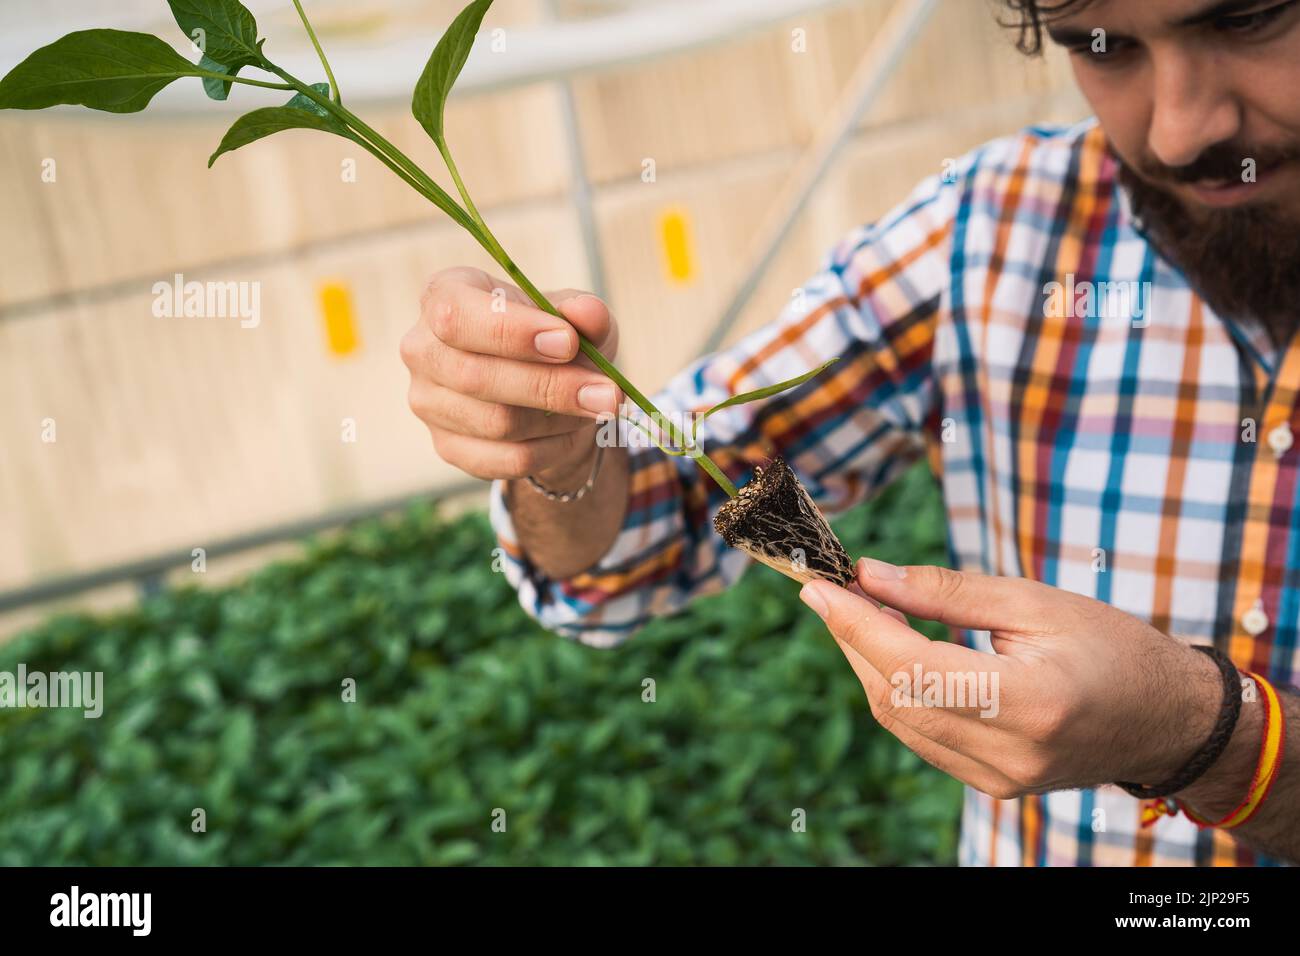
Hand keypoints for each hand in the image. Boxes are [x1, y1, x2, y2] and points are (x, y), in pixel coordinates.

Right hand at [401, 266, 621, 483]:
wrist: (544, 387)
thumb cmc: (553, 336)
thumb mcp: (576, 317)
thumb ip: (585, 313)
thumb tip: (587, 315)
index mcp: (443, 296)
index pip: (457, 315)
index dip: (512, 332)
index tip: (568, 342)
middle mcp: (422, 349)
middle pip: (476, 377)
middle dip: (551, 386)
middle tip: (609, 393)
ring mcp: (428, 402)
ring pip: (495, 422)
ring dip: (558, 419)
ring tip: (596, 406)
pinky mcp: (447, 446)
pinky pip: (503, 459)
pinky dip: (550, 450)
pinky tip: (572, 432)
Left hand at [800, 560, 1226, 800]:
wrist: (1166, 720)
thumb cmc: (1111, 647)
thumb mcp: (1034, 601)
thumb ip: (945, 592)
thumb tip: (869, 575)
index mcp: (1028, 700)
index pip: (911, 666)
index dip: (855, 624)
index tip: (817, 585)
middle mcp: (1009, 751)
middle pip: (894, 696)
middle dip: (853, 638)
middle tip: (835, 588)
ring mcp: (998, 778)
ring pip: (899, 720)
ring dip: (869, 663)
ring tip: (865, 610)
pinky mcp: (991, 785)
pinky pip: (920, 736)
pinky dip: (896, 691)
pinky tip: (896, 650)